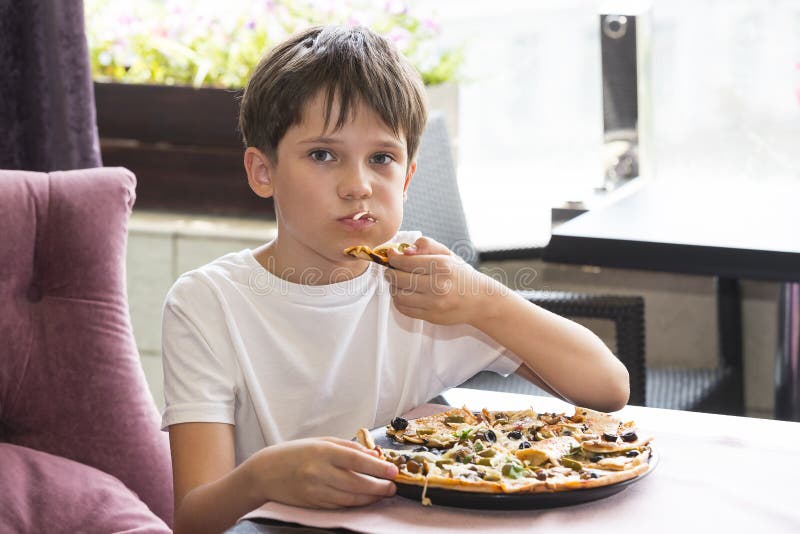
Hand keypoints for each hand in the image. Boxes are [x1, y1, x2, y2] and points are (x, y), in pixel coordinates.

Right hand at [246, 437, 397, 508]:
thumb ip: (349, 447)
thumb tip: (375, 457)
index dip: (377, 468)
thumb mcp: (322, 441)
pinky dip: (354, 504)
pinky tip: (364, 500)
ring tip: (382, 493)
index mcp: (323, 451)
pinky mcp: (313, 504)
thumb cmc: (296, 453)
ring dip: (370, 498)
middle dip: (378, 487)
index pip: (356, 460)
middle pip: (356, 483)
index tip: (393, 472)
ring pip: (350, 498)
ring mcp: (315, 490)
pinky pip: (339, 506)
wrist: (265, 473)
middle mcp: (319, 471)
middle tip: (392, 487)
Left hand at [384, 236, 504, 325]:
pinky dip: (398, 301)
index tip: (392, 256)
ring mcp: (434, 303)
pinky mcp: (431, 316)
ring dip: (393, 287)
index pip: (406, 262)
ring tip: (398, 282)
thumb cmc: (462, 276)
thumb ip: (427, 246)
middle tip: (391, 270)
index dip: (394, 258)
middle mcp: (438, 285)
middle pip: (399, 279)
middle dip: (390, 273)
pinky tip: (404, 294)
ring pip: (399, 295)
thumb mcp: (448, 254)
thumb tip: (405, 249)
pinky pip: (404, 309)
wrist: (480, 300)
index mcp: (442, 266)